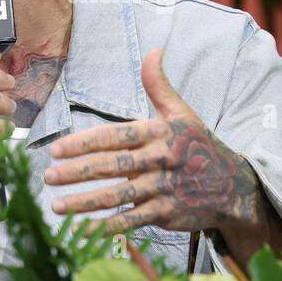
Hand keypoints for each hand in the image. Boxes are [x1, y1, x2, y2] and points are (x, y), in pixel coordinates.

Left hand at [45, 48, 264, 236]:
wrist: (232, 185)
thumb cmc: (198, 145)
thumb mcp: (182, 113)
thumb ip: (159, 85)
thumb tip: (153, 50)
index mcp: (159, 133)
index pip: (115, 136)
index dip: (84, 142)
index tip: (56, 149)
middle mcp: (160, 161)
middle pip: (112, 167)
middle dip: (78, 172)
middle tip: (48, 177)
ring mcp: (163, 189)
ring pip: (119, 196)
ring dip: (85, 202)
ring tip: (57, 206)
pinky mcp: (166, 213)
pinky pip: (133, 220)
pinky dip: (109, 226)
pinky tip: (84, 230)